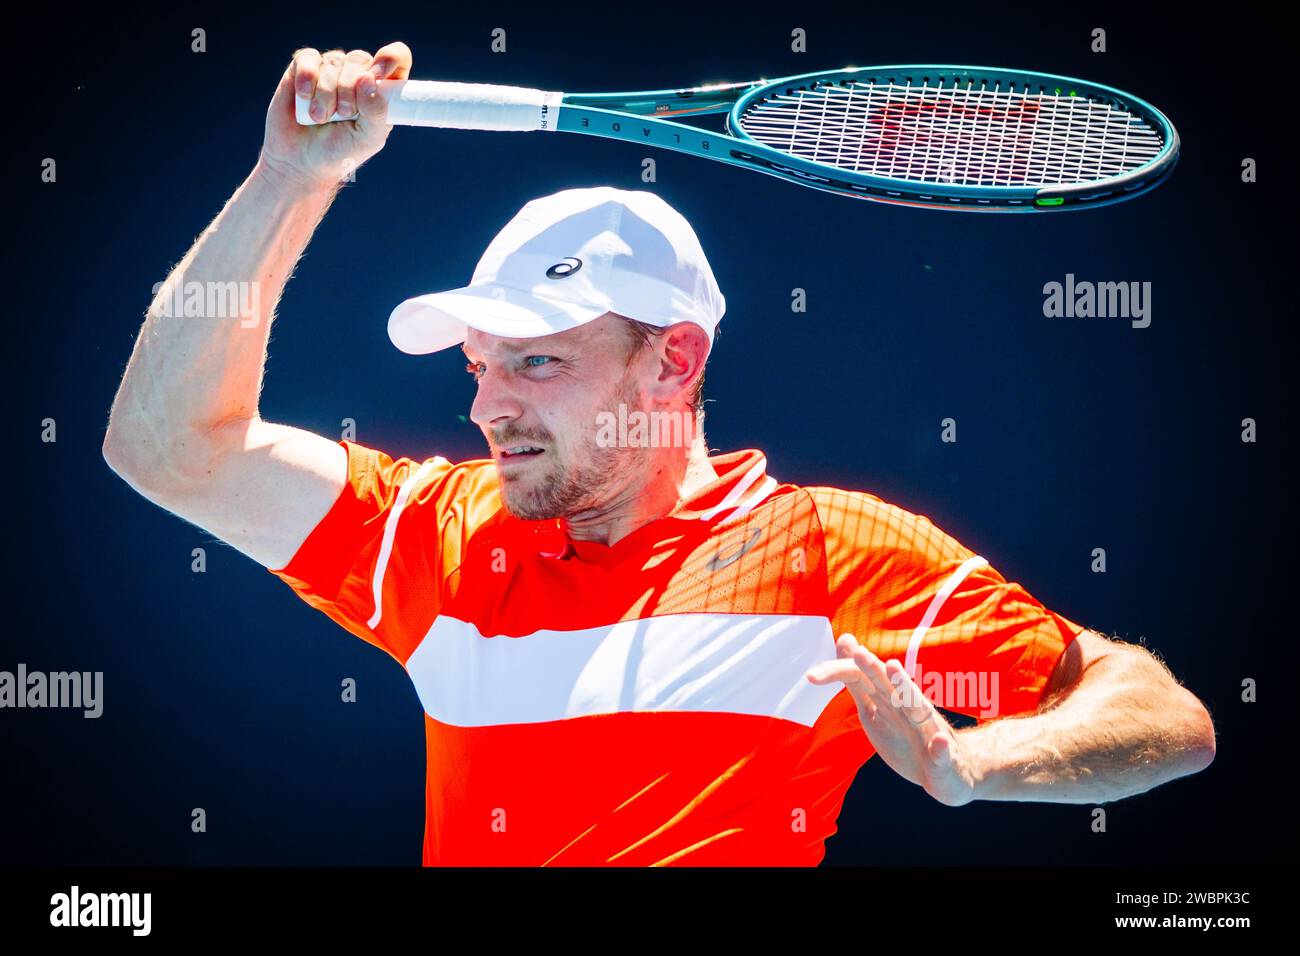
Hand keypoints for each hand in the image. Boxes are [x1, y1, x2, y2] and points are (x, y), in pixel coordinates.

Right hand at [259, 41, 412, 190]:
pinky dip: (306, 78)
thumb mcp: (368, 139)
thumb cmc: (340, 152)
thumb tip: (369, 79)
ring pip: (333, 62)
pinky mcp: (304, 68)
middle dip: (349, 90)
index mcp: (381, 90)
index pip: (397, 57)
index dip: (390, 58)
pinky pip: (308, 59)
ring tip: (320, 118)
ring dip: (325, 93)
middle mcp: (357, 75)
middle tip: (342, 115)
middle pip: (360, 60)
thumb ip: (377, 112)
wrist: (301, 161)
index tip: (378, 75)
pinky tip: (304, 97)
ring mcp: (331, 70)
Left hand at [806, 634, 981, 806]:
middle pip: (889, 685)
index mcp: (889, 699)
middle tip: (859, 653)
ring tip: (893, 668)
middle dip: (874, 669)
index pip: (861, 679)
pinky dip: (941, 747)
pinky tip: (940, 741)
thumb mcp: (878, 707)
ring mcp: (928, 732)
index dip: (838, 673)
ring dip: (905, 688)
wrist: (952, 772)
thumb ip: (859, 678)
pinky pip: (942, 753)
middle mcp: (909, 709)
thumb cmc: (910, 737)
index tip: (810, 676)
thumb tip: (845, 640)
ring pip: (917, 708)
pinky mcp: (943, 759)